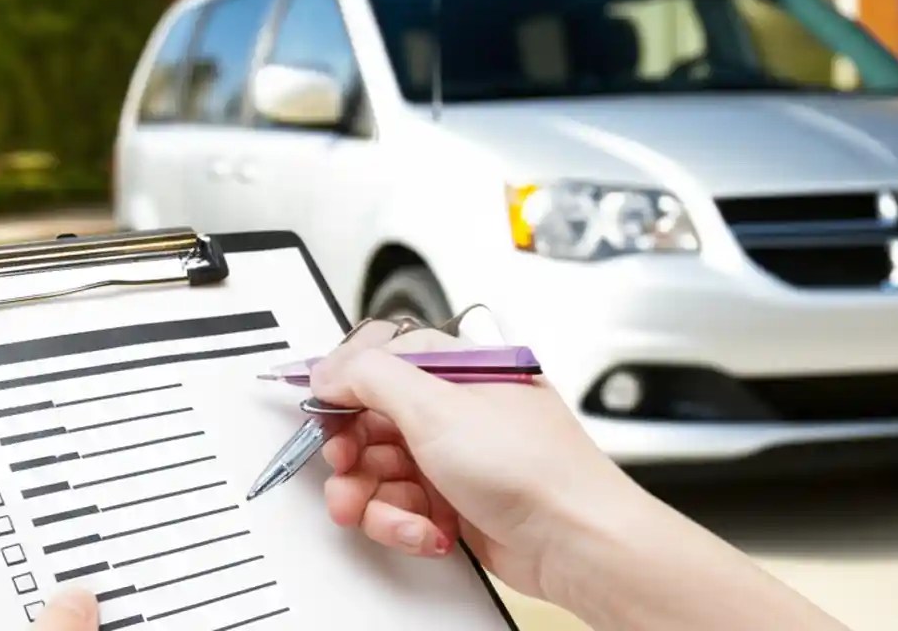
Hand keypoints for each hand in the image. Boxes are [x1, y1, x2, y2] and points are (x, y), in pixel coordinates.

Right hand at [309, 321, 628, 598]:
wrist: (574, 541)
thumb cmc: (535, 467)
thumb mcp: (439, 406)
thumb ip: (373, 377)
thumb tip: (332, 369)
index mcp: (457, 368)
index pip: (382, 356)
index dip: (344, 382)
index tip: (323, 408)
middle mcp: (455, 409)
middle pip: (371, 420)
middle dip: (351, 452)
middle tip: (347, 469)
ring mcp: (454, 457)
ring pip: (380, 470)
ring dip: (374, 498)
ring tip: (389, 513)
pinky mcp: (454, 501)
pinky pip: (403, 507)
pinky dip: (405, 523)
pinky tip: (429, 530)